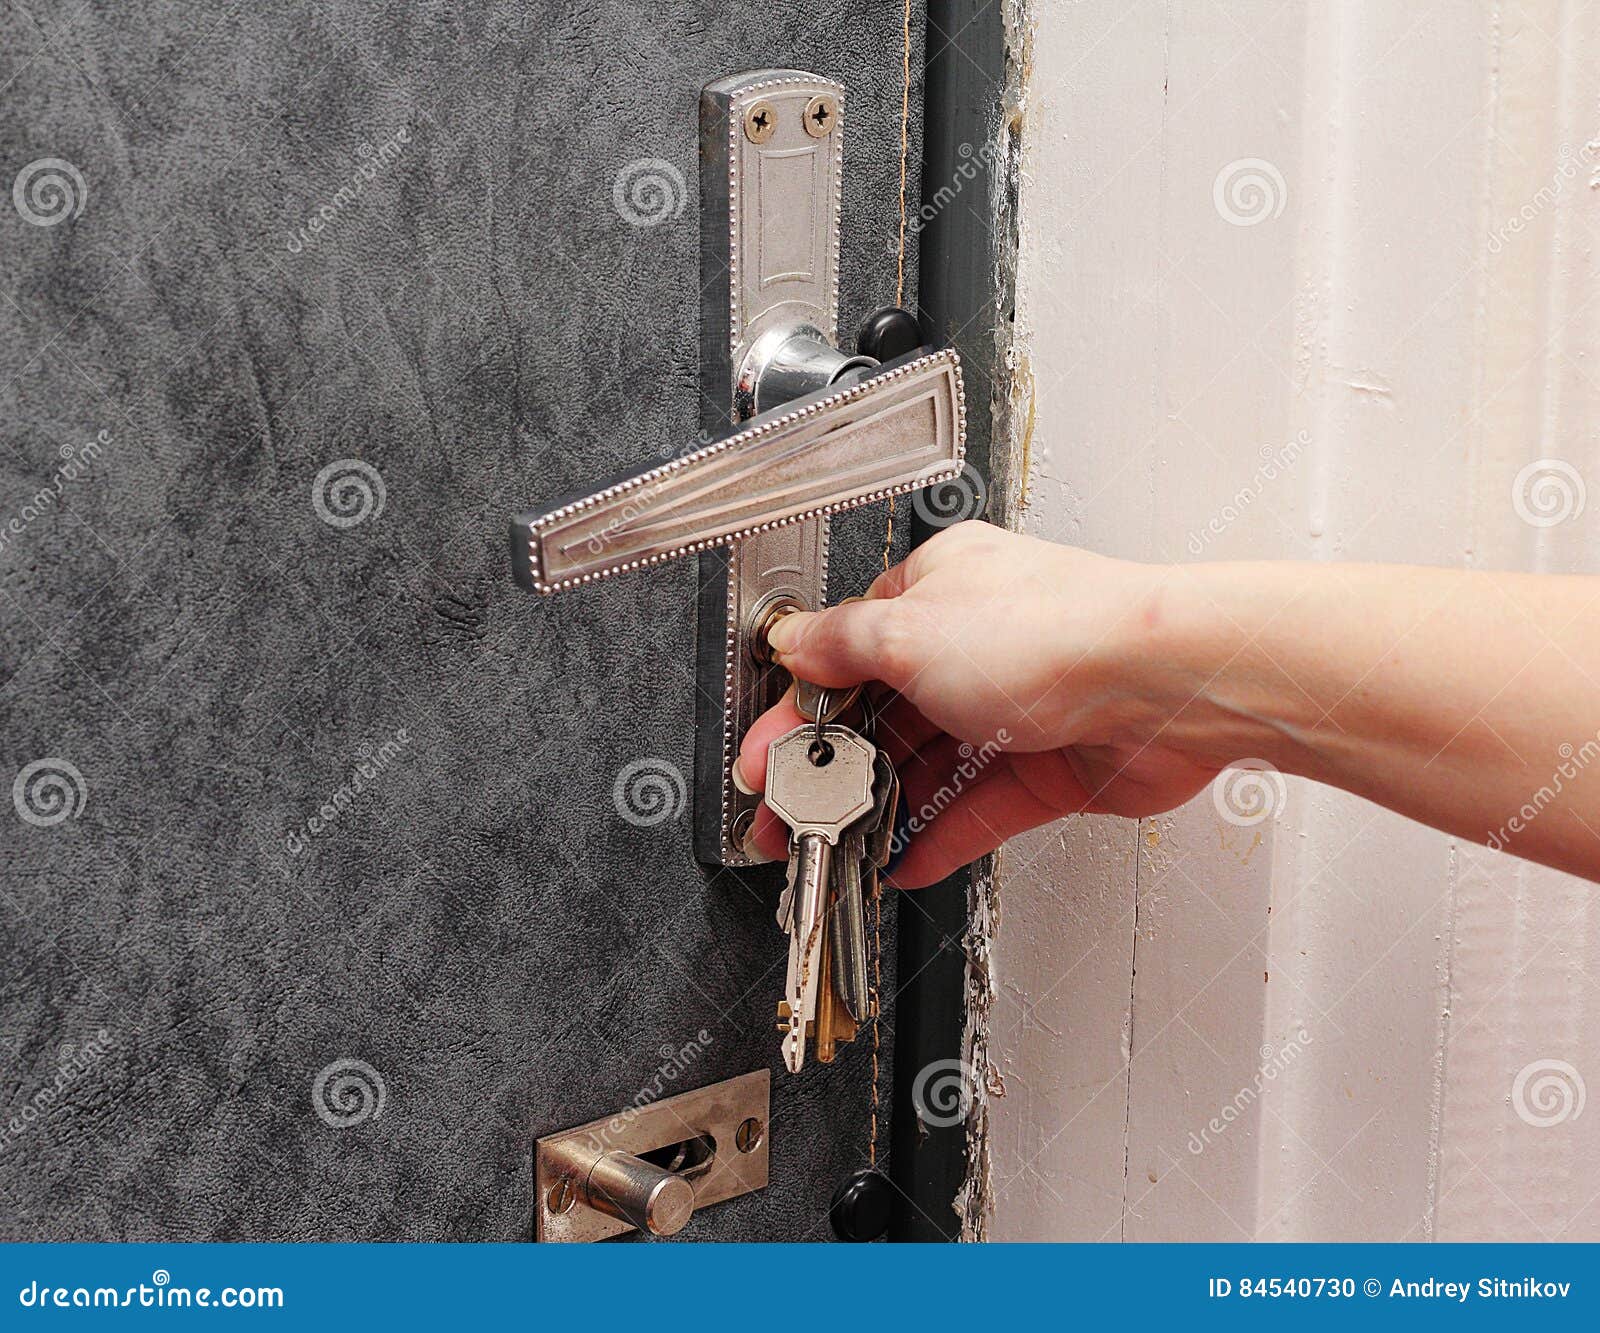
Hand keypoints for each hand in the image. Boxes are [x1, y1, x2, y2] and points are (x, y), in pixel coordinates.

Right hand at [733, 521, 1219, 886]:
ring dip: (879, 810)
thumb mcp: (911, 631)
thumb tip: (793, 640)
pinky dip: (937, 836)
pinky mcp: (1049, 767)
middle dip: (831, 770)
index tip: (765, 757)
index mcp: (937, 588)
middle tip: (790, 817)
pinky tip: (900, 862)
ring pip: (928, 768)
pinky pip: (977, 809)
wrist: (1167, 684)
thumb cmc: (1058, 631)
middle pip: (883, 716)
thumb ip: (842, 646)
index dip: (799, 709)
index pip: (846, 652)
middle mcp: (974, 642)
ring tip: (835, 849)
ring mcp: (1013, 707)